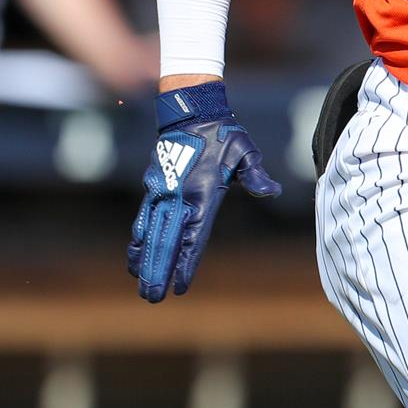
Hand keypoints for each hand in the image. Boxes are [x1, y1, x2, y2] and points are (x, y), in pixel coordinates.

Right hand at [129, 81, 281, 302]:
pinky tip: (134, 258)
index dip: (185, 262)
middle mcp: (179, 196)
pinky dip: (138, 239)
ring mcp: (162, 190)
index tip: (180, 286)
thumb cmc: (223, 134)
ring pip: (151, 232)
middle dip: (159, 270)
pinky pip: (143, 217)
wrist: (191, 110)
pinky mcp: (153, 185)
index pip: (194, 236)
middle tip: (152, 296)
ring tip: (141, 285)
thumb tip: (272, 190)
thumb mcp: (245, 151)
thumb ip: (255, 174)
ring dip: (145, 260)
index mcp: (203, 193)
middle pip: (167, 241)